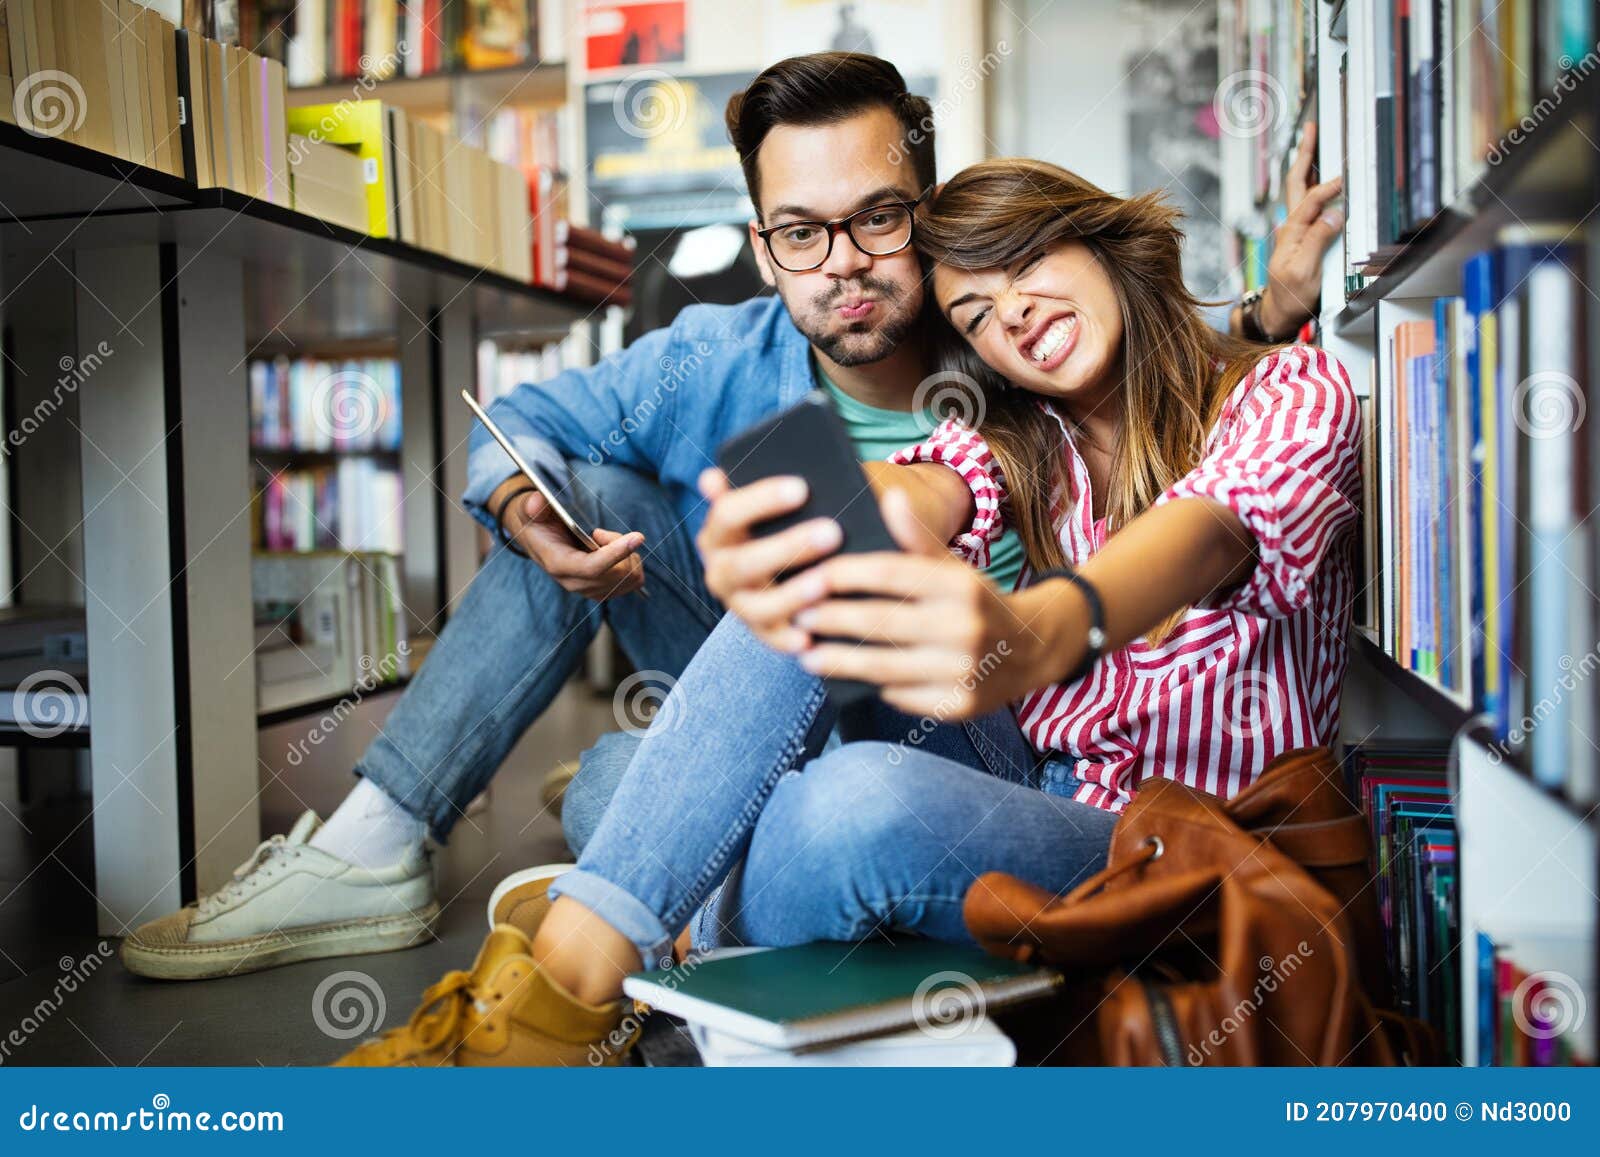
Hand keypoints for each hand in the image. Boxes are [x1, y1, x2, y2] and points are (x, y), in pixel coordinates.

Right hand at [501, 487, 644, 600]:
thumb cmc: (537, 522)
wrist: (539, 539)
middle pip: (617, 574)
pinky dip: (631, 563)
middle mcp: (574, 583)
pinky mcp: (603, 591)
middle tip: (600, 532)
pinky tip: (615, 553)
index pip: (592, 567)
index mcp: (558, 565)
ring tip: (606, 542)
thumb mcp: (529, 510)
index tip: (638, 536)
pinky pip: (633, 582)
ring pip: (629, 579)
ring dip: (628, 555)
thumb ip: (532, 505)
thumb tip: (537, 501)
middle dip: (620, 547)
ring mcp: (590, 591)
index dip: (617, 553)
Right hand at [696, 467, 842, 651]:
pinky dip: (789, 641)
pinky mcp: (761, 632)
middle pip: (744, 562)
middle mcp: (721, 571)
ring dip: (792, 595)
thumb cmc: (783, 525)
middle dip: (787, 547)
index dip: (762, 500)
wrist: (786, 568)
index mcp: (718, 534)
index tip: (802, 487)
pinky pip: (772, 640)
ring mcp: (740, 605)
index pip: (728, 513)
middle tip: (832, 532)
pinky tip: (812, 638)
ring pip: (758, 606)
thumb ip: (753, 490)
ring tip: (826, 582)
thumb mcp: (769, 505)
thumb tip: (711, 478)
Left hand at [791, 491, 1083, 717]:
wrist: (1032, 651)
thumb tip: (888, 497)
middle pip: (881, 622)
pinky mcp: (958, 705)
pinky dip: (871, 686)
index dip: (847, 573)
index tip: (814, 573)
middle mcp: (965, 627)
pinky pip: (901, 696)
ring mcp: (963, 670)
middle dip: (833, 618)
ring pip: (884, 666)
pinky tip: (845, 678)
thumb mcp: (953, 567)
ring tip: (806, 654)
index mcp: (961, 586)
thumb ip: (916, 538)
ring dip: (839, 660)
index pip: (892, 573)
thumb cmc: (975, 603)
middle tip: (799, 614)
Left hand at [1259, 123, 1342, 337]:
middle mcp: (1292, 227)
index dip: (1329, 187)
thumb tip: (1335, 214)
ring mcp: (1295, 231)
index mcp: (1292, 232)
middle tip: (1311, 128)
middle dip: (1305, 154)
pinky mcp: (1302, 238)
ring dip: (1307, 164)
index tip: (1346, 178)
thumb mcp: (1305, 271)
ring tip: (1314, 141)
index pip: (1312, 200)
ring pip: (1301, 191)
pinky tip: (1320, 176)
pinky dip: (1313, 184)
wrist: (1279, 314)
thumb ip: (1318, 241)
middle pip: (1298, 183)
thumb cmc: (1290, 296)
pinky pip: (1308, 204)